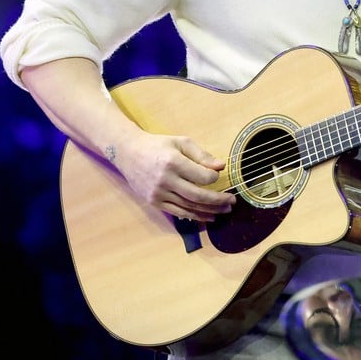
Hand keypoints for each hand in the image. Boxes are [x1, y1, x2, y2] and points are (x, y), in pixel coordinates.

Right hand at [115, 130, 234, 221]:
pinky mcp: (154, 202)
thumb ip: (202, 155)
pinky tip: (207, 217)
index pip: (202, 177)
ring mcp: (158, 194)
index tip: (219, 176)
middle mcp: (165, 180)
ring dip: (209, 211)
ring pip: (189, 207)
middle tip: (232, 202)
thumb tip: (221, 167)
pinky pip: (178, 212)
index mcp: (173, 162)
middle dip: (218, 200)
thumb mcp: (181, 142)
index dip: (215, 178)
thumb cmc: (158, 145)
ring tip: (224, 211)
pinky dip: (194, 216)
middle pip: (198, 196)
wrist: (128, 153)